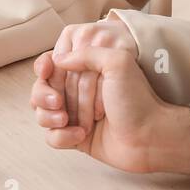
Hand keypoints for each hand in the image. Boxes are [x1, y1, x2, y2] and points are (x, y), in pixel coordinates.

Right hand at [44, 46, 189, 175]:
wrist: (148, 137)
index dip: (43, 67)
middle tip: (58, 102)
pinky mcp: (74, 136)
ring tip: (67, 120)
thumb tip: (59, 59)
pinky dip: (61, 136)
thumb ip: (87, 53)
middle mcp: (78, 90)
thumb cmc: (137, 100)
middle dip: (43, 95)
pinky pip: (51, 137)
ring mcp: (74, 114)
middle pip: (40, 89)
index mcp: (87, 70)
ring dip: (49, 117)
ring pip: (41, 113)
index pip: (51, 64)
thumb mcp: (117, 63)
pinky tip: (79, 135)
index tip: (46, 72)